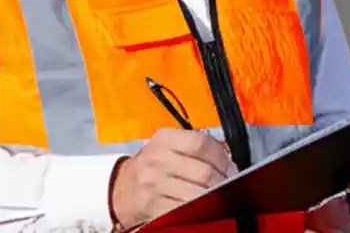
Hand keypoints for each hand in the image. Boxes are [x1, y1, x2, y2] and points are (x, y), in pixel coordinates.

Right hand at [111, 129, 235, 227]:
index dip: (222, 156)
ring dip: (213, 198)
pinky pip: (182, 209)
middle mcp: (157, 158)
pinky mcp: (151, 205)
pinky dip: (196, 211)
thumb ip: (196, 146)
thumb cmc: (151, 167)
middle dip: (222, 181)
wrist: (118, 188)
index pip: (201, 143)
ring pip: (196, 193)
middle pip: (203, 171)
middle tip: (229, 186)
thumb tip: (228, 152)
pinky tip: (201, 209)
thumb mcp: (167, 148)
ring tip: (218, 198)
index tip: (231, 166)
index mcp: (165, 139)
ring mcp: (153, 182)